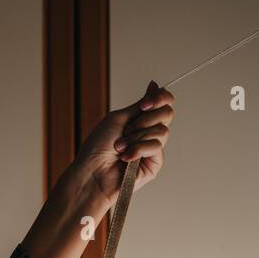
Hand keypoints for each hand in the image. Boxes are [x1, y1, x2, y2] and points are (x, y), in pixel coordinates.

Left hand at [66, 80, 174, 210]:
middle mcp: (148, 132)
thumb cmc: (98, 147)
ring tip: (120, 147)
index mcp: (139, 120)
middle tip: (126, 130)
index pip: (163, 102)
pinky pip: (156, 146)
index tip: (144, 104)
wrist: (92, 172)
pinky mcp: (154, 164)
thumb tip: (155, 84)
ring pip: (161, 131)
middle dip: (145, 120)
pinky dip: (138, 149)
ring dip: (137, 136)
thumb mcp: (119, 118)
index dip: (160, 98)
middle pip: (166, 114)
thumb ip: (140, 104)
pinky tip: (125, 158)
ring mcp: (152, 149)